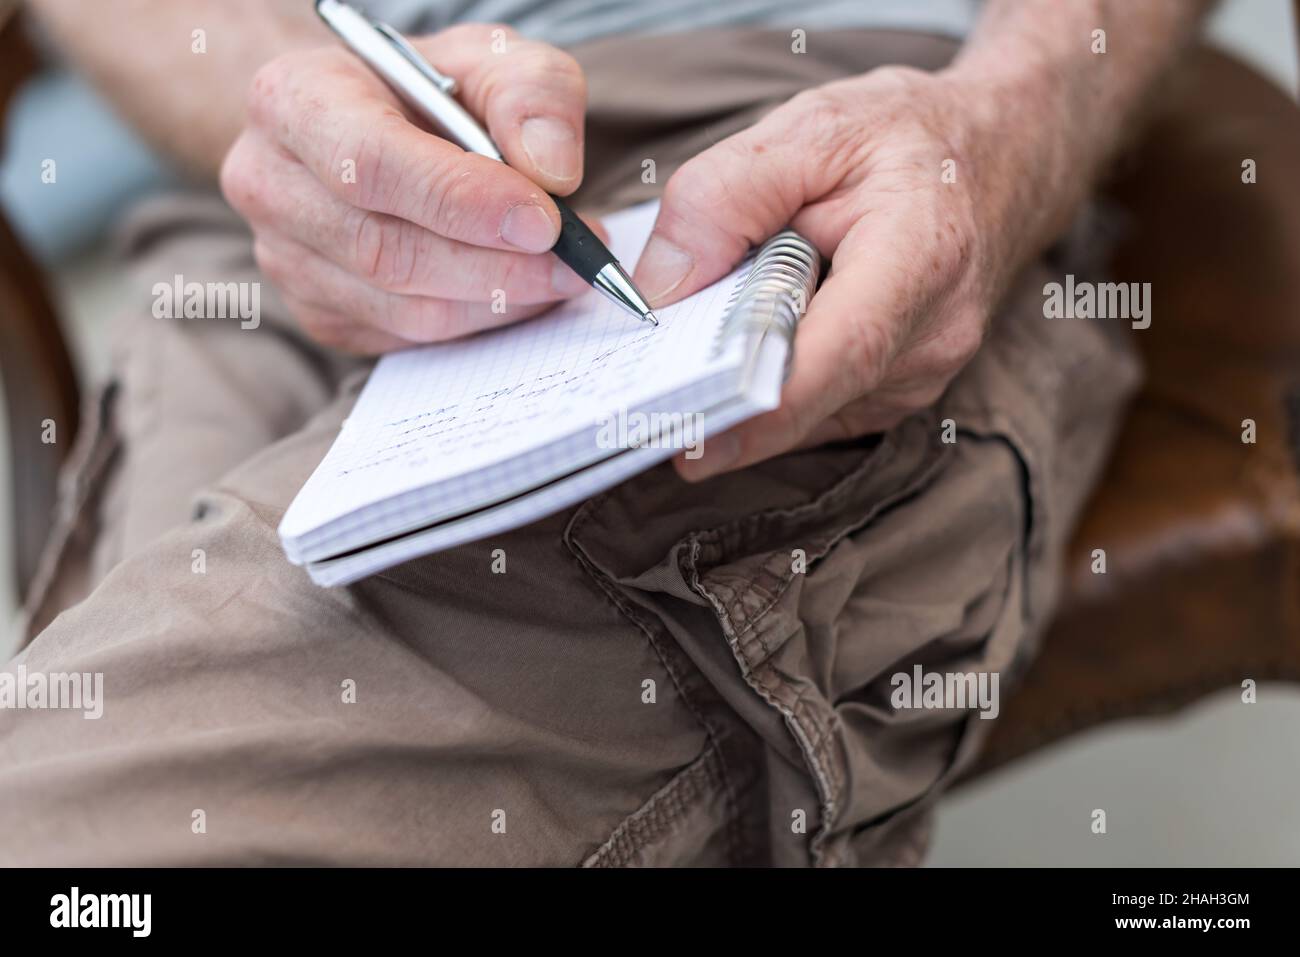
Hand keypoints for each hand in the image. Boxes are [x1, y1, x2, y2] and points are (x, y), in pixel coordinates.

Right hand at [221, 24, 595, 353]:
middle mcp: (269, 183)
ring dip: (497, 302)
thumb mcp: (489, 61)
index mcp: (294, 99)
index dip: (462, 202)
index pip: (371, 164)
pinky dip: (477, 323)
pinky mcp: (320, 315)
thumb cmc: (430, 91)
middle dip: (496, 267)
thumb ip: (531, 95)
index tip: (545, 222)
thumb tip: (552, 171)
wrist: (372, 129)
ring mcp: (286, 260)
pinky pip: (408, 339)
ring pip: (403, 309)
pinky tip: (518, 293)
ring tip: (560, 275)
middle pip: (386, 251)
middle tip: (575, 263)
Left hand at [634, 65, 1068, 479]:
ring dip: (745, 382)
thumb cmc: (909, 140)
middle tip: (647, 393)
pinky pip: (814, 406)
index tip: (690, 443)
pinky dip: (770, 379)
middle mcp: (931, 337)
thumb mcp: (813, 128)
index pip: (839, 355)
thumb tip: (661, 291)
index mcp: (920, 259)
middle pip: (808, 395)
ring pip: (804, 409)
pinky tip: (753, 334)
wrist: (1001, 157)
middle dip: (723, 396)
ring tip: (710, 328)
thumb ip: (726, 197)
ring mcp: (919, 376)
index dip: (762, 410)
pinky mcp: (895, 392)